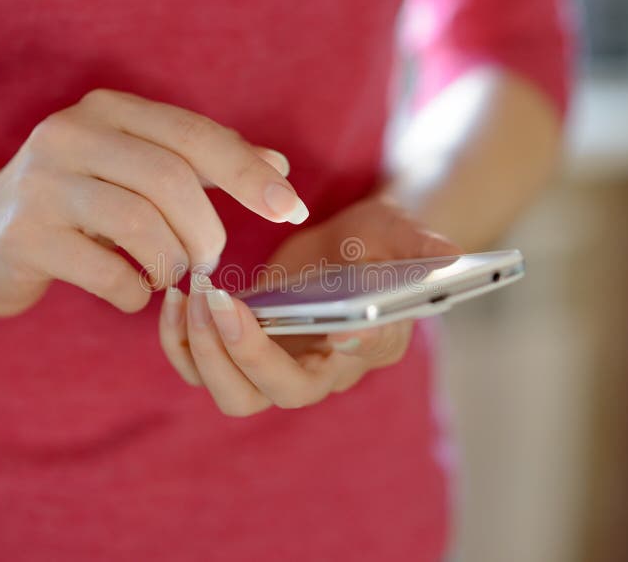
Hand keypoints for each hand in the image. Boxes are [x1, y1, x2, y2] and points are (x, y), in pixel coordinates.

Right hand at [0, 89, 307, 314]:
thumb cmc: (81, 204)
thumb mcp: (140, 172)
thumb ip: (207, 166)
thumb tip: (280, 168)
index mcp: (109, 111)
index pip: (195, 135)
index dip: (249, 174)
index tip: (292, 210)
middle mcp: (71, 134)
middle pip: (170, 179)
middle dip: (206, 230)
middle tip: (211, 261)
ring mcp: (41, 183)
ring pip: (139, 224)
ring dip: (172, 262)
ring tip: (170, 276)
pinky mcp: (23, 236)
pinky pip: (107, 272)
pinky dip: (136, 292)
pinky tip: (132, 292)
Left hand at [159, 196, 460, 415]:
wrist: (348, 249)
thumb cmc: (379, 243)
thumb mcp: (402, 234)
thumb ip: (422, 247)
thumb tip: (450, 257)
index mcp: (372, 342)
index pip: (362, 358)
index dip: (350, 349)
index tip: (338, 328)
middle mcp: (324, 367)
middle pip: (283, 392)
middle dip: (247, 353)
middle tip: (221, 303)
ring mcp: (279, 363)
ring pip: (234, 394)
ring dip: (205, 352)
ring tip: (193, 296)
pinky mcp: (242, 348)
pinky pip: (203, 368)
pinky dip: (180, 343)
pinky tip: (177, 298)